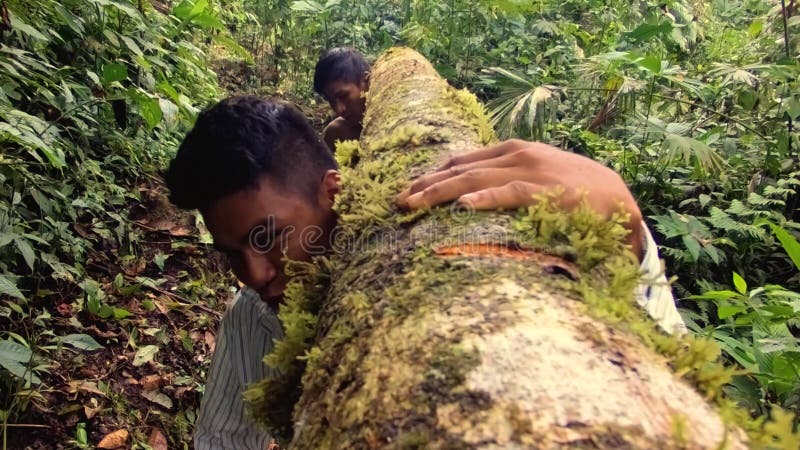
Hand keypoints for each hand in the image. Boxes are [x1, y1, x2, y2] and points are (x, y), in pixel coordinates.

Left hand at [396, 139, 643, 259]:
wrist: (619, 201)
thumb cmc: (574, 194)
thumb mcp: (536, 179)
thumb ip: (507, 181)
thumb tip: (472, 196)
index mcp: (513, 151)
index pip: (463, 160)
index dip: (432, 174)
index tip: (408, 189)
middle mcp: (517, 155)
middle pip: (461, 169)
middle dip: (426, 185)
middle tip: (398, 201)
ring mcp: (530, 171)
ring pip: (475, 179)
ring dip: (440, 191)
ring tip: (413, 203)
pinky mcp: (546, 191)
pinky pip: (509, 194)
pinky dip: (485, 198)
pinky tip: (462, 205)